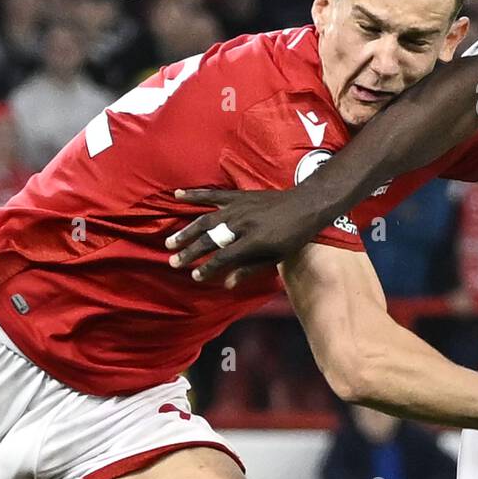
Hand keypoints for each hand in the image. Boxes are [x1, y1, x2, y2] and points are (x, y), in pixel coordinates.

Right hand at [165, 187, 317, 287]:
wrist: (306, 204)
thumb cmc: (294, 236)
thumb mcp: (277, 257)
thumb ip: (250, 269)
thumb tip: (227, 284)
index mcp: (254, 241)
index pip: (223, 257)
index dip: (207, 268)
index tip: (194, 275)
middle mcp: (243, 224)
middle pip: (210, 239)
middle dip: (190, 252)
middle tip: (173, 262)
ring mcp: (240, 207)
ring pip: (207, 220)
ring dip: (187, 231)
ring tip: (171, 242)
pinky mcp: (239, 195)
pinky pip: (214, 195)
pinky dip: (195, 195)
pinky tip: (178, 195)